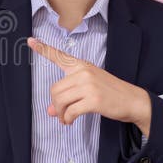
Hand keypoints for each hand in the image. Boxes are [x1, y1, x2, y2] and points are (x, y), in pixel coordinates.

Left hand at [27, 36, 151, 135]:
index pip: (59, 56)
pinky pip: (70, 111)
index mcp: (82, 66)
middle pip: (54, 89)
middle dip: (55, 105)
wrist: (132, 100)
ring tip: (65, 119)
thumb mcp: (88, 89)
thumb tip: (50, 111)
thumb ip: (68, 96)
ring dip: (60, 114)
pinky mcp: (93, 100)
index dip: (43, 49)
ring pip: (60, 101)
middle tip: (61, 114)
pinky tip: (70, 121)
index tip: (30, 41)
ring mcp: (89, 85)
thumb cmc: (109, 93)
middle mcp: (84, 72)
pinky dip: (68, 119)